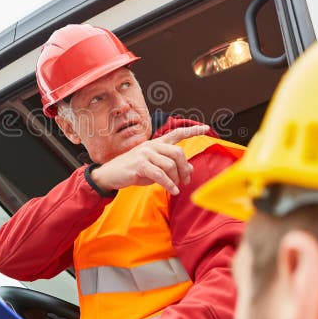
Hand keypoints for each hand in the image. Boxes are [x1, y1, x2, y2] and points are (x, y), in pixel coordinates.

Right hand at [90, 125, 210, 194]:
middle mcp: (152, 145)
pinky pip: (160, 175)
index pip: (177, 133)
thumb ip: (172, 166)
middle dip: (185, 168)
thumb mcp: (155, 167)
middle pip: (178, 152)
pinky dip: (169, 184)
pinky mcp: (140, 164)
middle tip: (186, 180)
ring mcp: (145, 154)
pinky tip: (173, 190)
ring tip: (176, 187)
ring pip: (170, 165)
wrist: (111, 174)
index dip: (192, 130)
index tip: (206, 128)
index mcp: (156, 143)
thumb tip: (191, 168)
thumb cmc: (134, 170)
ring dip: (177, 179)